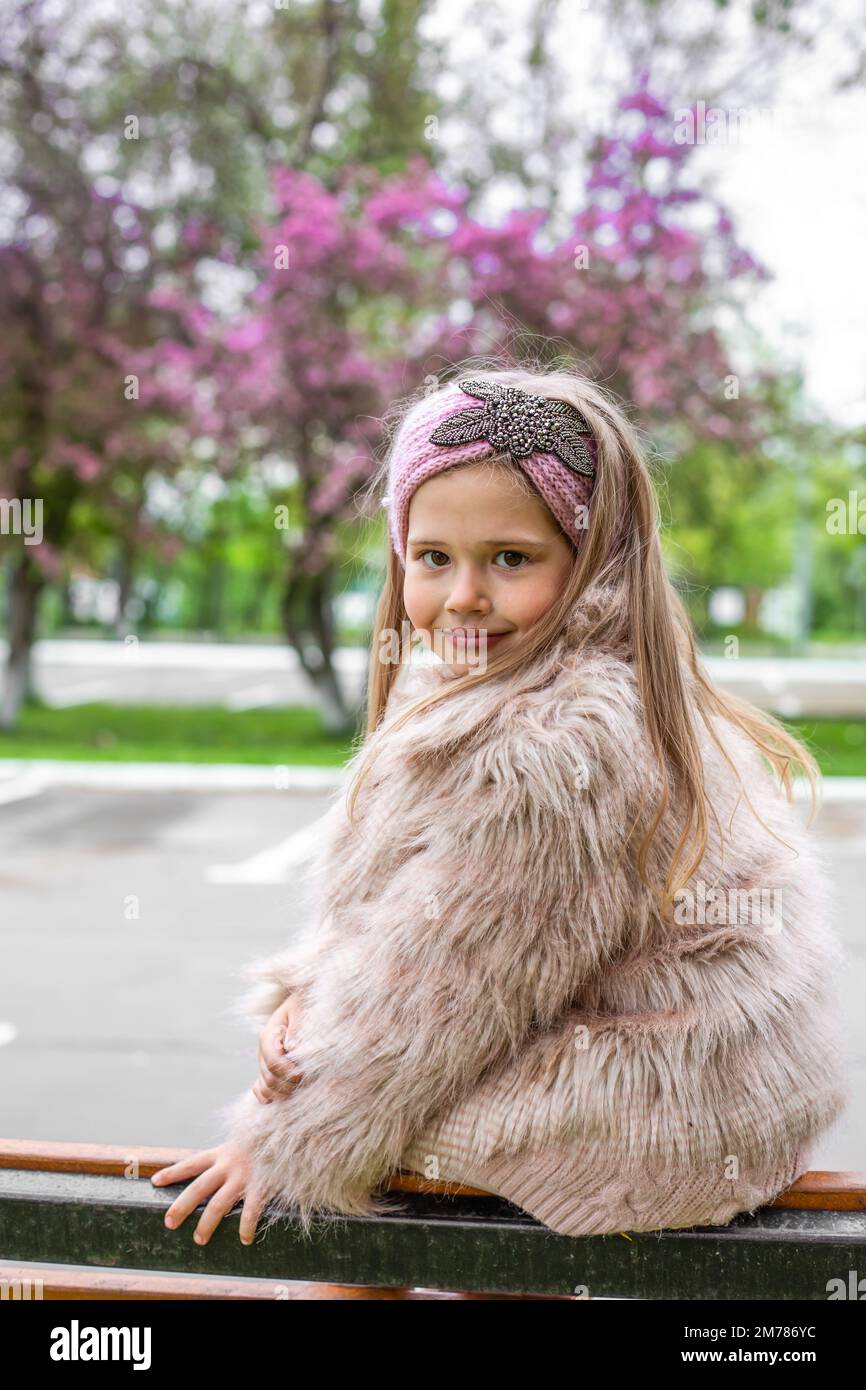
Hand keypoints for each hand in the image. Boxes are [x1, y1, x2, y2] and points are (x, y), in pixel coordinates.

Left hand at [151, 1142, 265, 1245]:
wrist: (288, 1130)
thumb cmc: (264, 1139)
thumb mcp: (243, 1140)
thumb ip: (230, 1153)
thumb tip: (217, 1165)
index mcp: (222, 1153)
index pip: (192, 1163)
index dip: (173, 1172)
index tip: (155, 1181)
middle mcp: (229, 1164)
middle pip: (199, 1187)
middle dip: (182, 1206)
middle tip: (169, 1223)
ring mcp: (244, 1176)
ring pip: (219, 1203)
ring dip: (207, 1223)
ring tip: (199, 1239)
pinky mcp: (262, 1184)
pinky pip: (251, 1210)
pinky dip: (246, 1226)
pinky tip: (244, 1239)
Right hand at [253, 993, 303, 1104]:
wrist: (302, 1002)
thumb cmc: (306, 1005)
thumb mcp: (302, 1010)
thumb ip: (297, 1028)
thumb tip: (291, 1048)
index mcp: (270, 1034)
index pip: (273, 1062)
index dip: (288, 1072)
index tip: (304, 1072)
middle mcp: (264, 1048)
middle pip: (269, 1077)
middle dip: (288, 1084)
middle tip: (306, 1081)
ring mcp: (264, 1059)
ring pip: (265, 1086)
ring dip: (282, 1092)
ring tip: (300, 1088)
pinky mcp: (267, 1067)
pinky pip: (259, 1087)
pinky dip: (267, 1095)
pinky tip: (279, 1097)